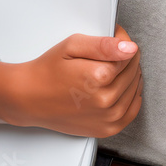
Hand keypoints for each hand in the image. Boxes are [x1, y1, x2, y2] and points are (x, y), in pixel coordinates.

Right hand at [13, 23, 142, 138]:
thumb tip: (130, 48)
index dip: (123, 41)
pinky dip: (132, 97)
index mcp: (99, 77)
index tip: (113, 36)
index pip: (129, 54)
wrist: (30, 98)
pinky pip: (131, 112)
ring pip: (135, 89)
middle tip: (112, 51)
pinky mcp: (105, 129)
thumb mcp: (72, 46)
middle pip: (134, 71)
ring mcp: (107, 118)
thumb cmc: (48, 71)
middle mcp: (105, 100)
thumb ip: (104, 45)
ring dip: (131, 75)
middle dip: (128, 57)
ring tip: (115, 66)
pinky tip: (124, 87)